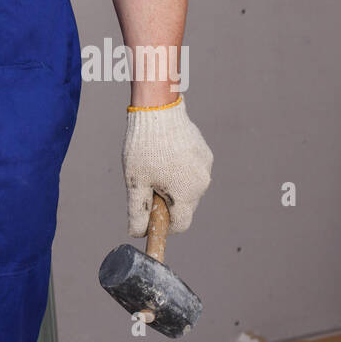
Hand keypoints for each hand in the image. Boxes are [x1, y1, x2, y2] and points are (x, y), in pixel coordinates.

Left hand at [121, 94, 212, 235]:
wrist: (158, 108)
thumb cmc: (144, 146)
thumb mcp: (135, 182)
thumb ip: (138, 211)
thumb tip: (137, 233)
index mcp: (187, 194)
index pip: (180, 225)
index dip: (163, 225)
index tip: (149, 213)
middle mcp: (202, 183)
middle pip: (184, 206)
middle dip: (167, 201)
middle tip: (147, 180)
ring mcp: (205, 166)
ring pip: (188, 186)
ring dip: (173, 183)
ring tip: (155, 162)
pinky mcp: (205, 152)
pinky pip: (192, 169)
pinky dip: (179, 168)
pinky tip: (164, 152)